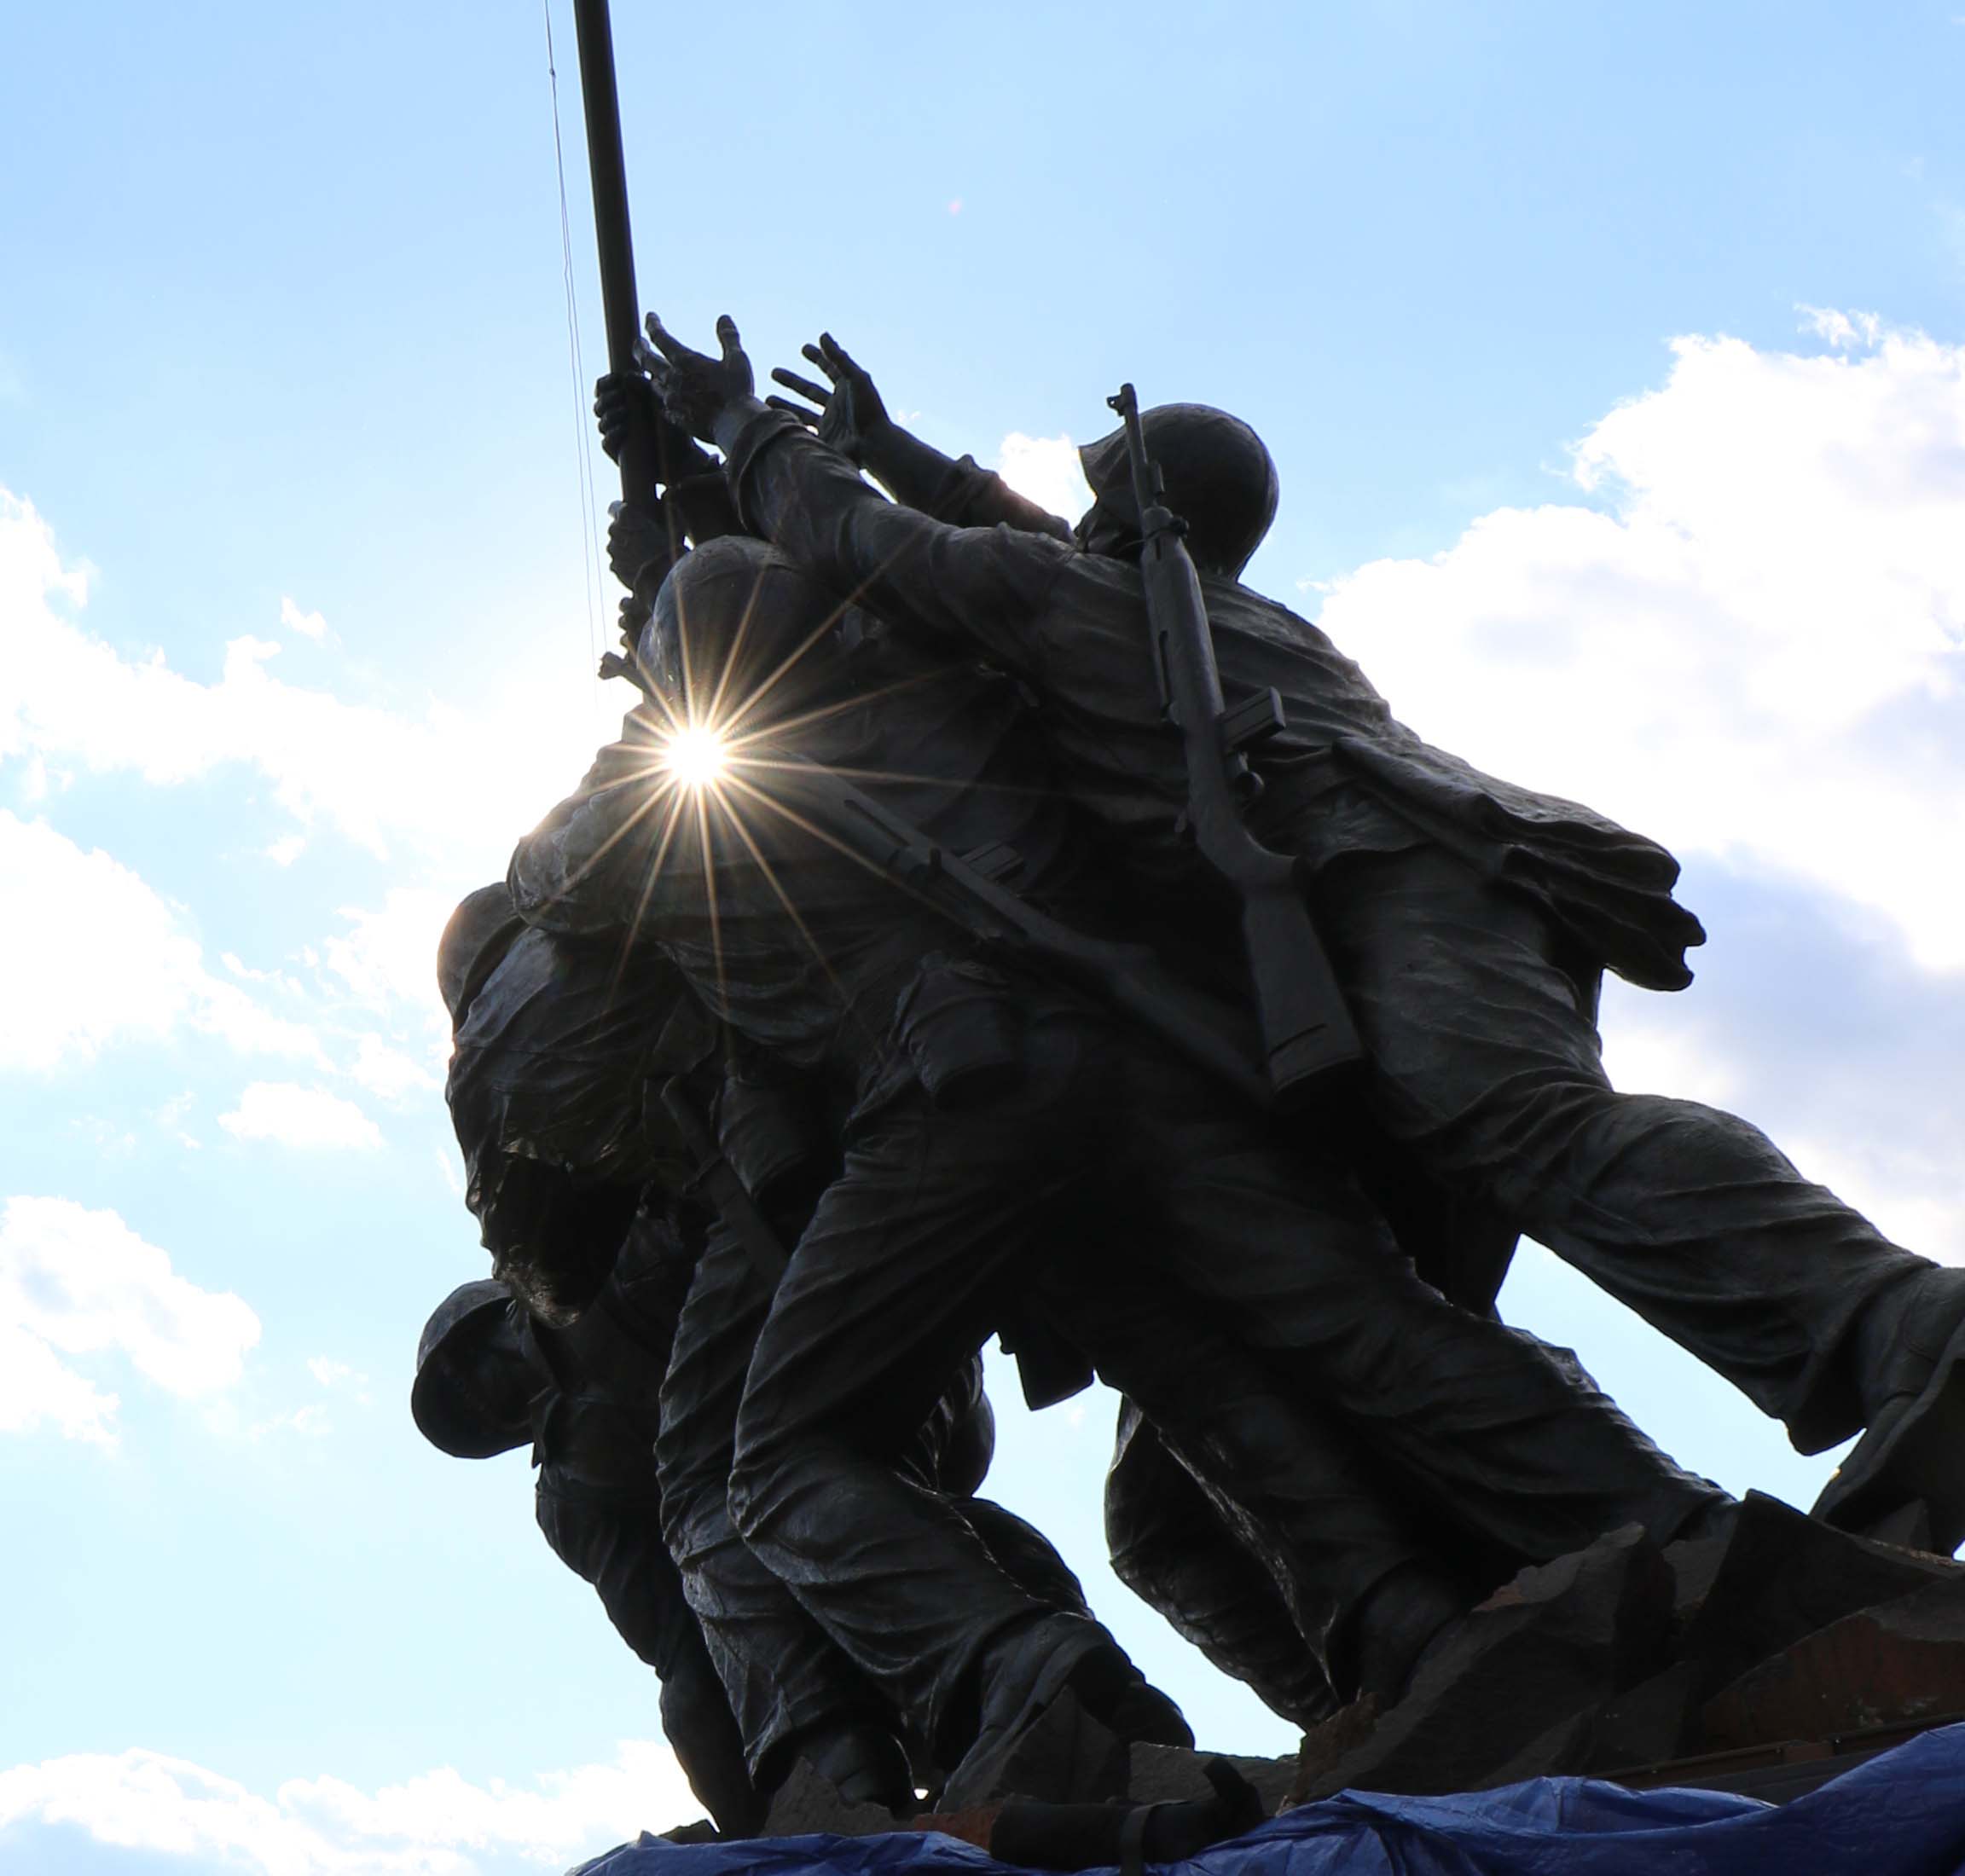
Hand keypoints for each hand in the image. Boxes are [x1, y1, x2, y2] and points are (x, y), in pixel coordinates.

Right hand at [594, 370, 721, 488]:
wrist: (683, 456)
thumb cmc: (673, 426)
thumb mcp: (660, 399)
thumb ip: (646, 382)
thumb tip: (635, 357)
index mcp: (622, 401)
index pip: (604, 388)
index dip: (606, 382)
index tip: (617, 378)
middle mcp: (616, 418)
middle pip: (599, 404)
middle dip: (608, 398)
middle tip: (621, 395)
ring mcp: (616, 436)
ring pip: (601, 422)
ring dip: (611, 414)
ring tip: (626, 411)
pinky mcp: (618, 454)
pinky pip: (607, 443)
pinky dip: (614, 434)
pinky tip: (624, 428)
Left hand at [607, 496, 678, 593]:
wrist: (664, 577)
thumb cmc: (671, 548)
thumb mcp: (674, 523)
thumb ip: (667, 509)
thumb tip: (670, 495)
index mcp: (626, 514)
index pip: (614, 508)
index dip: (622, 513)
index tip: (629, 519)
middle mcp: (614, 529)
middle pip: (616, 529)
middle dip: (626, 534)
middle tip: (643, 541)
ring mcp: (612, 549)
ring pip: (616, 547)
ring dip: (625, 551)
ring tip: (643, 558)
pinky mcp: (613, 566)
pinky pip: (618, 564)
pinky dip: (625, 567)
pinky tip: (640, 570)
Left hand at [640, 311, 753, 443]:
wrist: (736, 426)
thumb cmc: (738, 391)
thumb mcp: (737, 359)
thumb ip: (728, 337)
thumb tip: (724, 317)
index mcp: (685, 361)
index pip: (660, 338)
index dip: (652, 325)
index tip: (650, 317)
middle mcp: (673, 380)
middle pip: (647, 361)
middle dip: (640, 349)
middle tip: (638, 343)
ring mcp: (672, 401)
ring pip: (654, 384)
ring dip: (652, 375)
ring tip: (653, 371)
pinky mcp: (677, 418)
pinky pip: (664, 407)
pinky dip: (663, 399)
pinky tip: (666, 399)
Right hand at [767, 333, 891, 465]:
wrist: (874, 446)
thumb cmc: (869, 411)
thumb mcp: (856, 379)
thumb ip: (838, 358)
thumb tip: (822, 334)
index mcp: (847, 389)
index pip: (829, 369)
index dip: (817, 357)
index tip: (803, 349)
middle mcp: (837, 406)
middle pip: (810, 390)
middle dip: (792, 381)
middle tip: (773, 372)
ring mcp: (830, 424)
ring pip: (802, 412)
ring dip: (785, 404)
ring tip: (766, 399)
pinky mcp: (825, 441)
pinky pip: (803, 431)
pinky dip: (789, 425)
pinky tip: (774, 420)